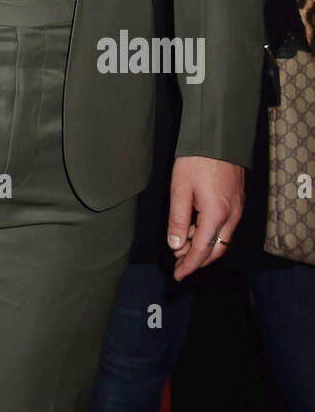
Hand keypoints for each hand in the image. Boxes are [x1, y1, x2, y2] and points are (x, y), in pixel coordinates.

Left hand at [167, 155, 243, 281]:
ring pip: (222, 240)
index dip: (188, 265)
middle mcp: (231, 216)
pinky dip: (210, 235)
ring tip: (182, 248)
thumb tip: (175, 246)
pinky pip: (225, 228)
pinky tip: (195, 230)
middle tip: (179, 265)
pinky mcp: (237, 201)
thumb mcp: (180, 189)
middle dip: (197, 261)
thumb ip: (178, 220)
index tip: (177, 275)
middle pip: (215, 250)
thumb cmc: (197, 160)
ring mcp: (236, 209)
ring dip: (203, 248)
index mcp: (216, 215)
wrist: (219, 137)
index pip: (201, 251)